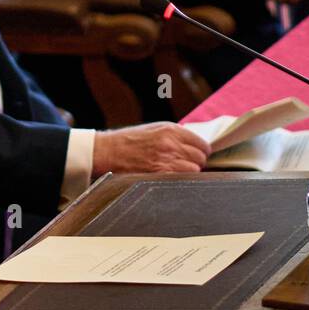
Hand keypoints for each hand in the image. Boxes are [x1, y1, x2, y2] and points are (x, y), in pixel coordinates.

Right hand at [92, 122, 209, 174]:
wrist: (106, 152)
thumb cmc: (128, 141)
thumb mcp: (153, 129)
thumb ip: (174, 135)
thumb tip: (193, 146)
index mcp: (171, 130)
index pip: (202, 144)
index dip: (200, 151)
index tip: (196, 156)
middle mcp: (171, 143)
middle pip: (201, 157)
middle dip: (196, 162)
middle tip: (185, 165)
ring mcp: (166, 160)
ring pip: (195, 169)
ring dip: (188, 172)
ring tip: (176, 172)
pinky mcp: (160, 174)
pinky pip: (183, 179)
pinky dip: (180, 180)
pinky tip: (171, 178)